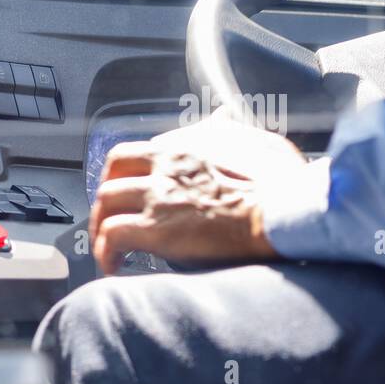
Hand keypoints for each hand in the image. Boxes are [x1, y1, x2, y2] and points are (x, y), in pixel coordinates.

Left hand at [90, 124, 303, 275]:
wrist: (282, 213)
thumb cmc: (281, 185)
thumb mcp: (259, 143)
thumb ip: (234, 131)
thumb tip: (225, 118)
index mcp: (187, 147)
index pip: (139, 151)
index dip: (129, 173)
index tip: (133, 189)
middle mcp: (165, 166)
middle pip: (113, 172)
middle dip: (107, 194)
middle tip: (112, 215)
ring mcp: (157, 196)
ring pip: (106, 203)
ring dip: (102, 225)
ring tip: (109, 246)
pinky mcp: (156, 228)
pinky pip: (112, 236)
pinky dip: (107, 251)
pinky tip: (114, 265)